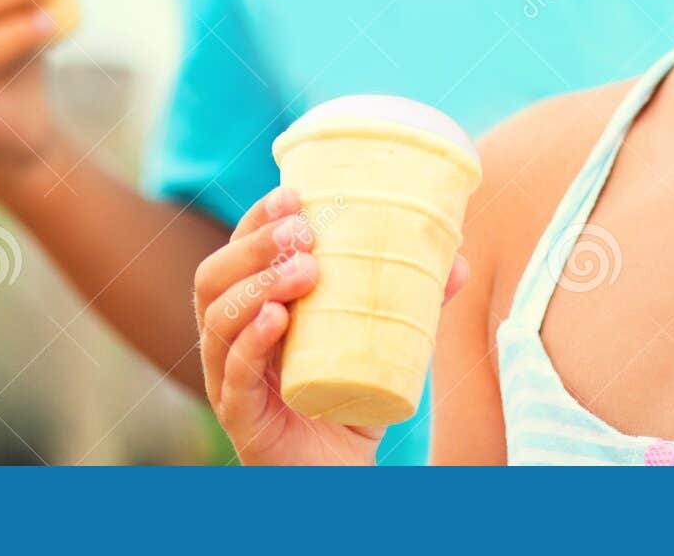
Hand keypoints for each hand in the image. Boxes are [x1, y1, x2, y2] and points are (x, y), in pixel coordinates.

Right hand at [195, 185, 469, 465]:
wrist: (342, 478)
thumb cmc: (351, 399)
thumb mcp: (382, 342)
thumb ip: (413, 302)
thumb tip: (460, 261)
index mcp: (254, 309)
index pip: (238, 251)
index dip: (257, 219)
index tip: (293, 195)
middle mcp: (231, 339)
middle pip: (213, 277)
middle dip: (253, 245)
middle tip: (303, 233)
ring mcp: (229, 379)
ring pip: (217, 320)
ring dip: (257, 285)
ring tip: (305, 271)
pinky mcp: (241, 418)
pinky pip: (232, 376)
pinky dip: (250, 343)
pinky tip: (276, 320)